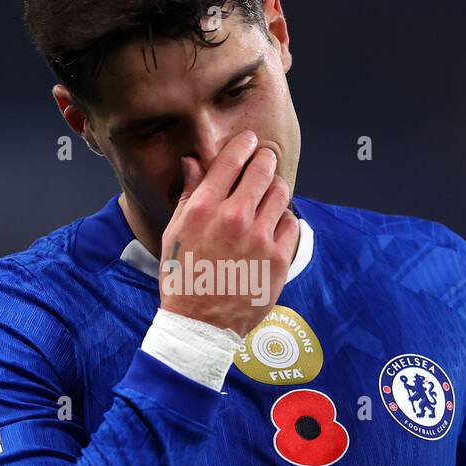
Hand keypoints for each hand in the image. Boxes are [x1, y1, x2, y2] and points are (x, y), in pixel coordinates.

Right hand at [158, 130, 297, 336]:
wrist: (201, 324)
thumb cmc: (184, 277)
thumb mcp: (175, 232)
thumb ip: (189, 193)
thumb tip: (194, 161)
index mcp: (205, 208)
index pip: (232, 159)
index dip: (244, 144)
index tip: (249, 142)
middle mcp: (234, 218)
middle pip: (263, 169)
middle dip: (265, 159)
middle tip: (264, 160)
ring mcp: (260, 238)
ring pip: (280, 193)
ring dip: (275, 188)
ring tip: (268, 194)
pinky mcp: (278, 258)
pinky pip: (290, 223)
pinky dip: (282, 219)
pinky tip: (272, 226)